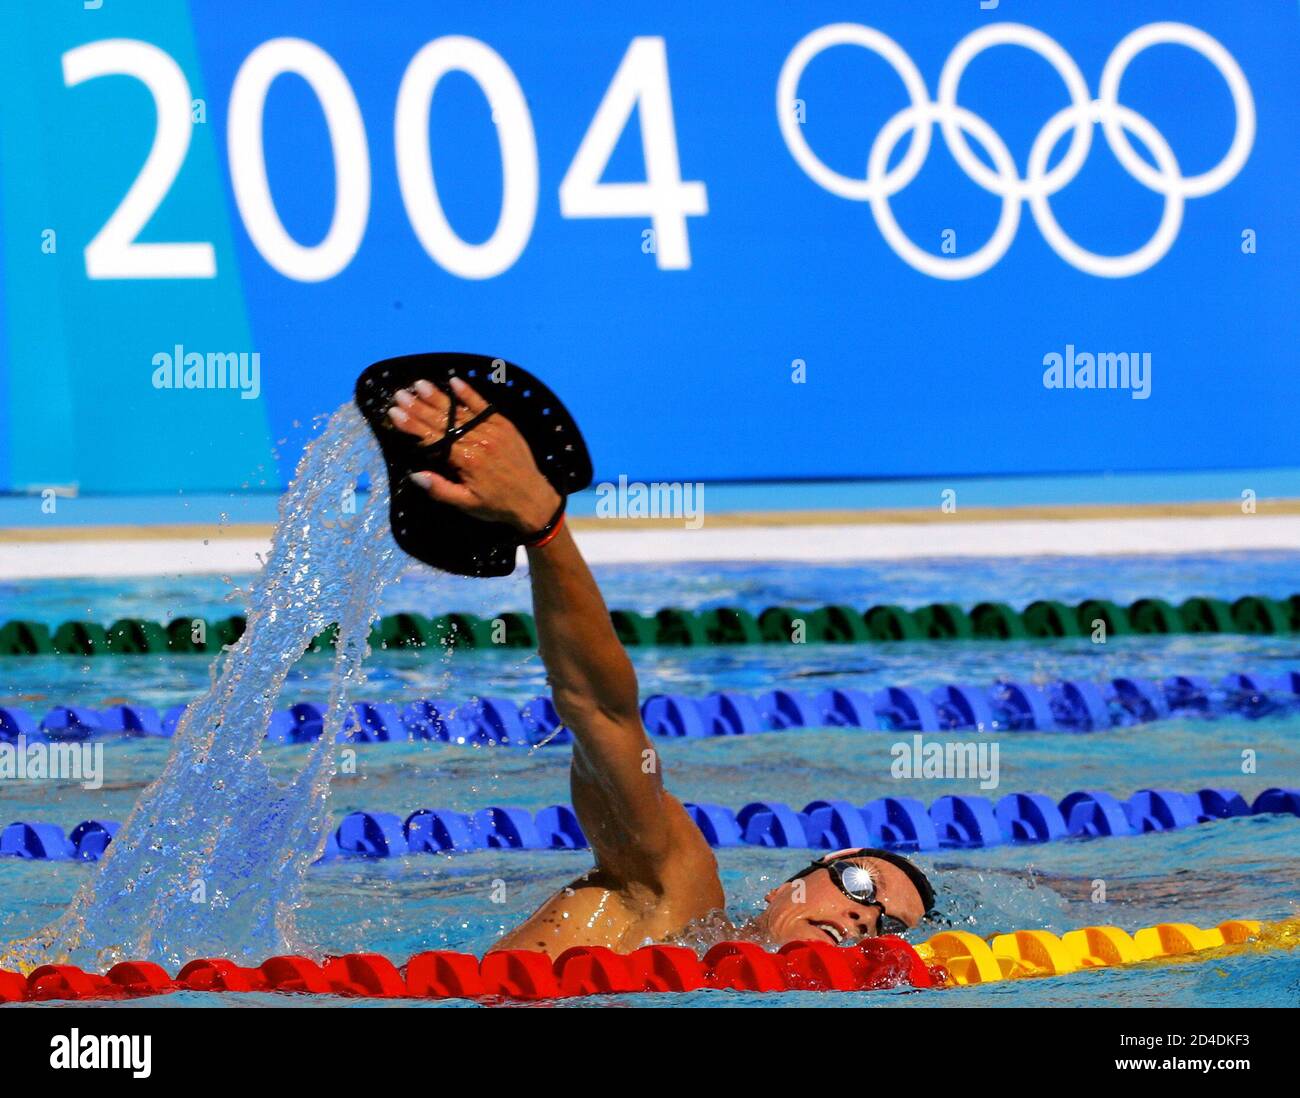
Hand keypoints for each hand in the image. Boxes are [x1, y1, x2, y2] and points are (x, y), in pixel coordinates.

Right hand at [386, 375, 560, 531]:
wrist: (533, 499)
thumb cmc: (496, 505)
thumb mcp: (466, 504)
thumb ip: (440, 489)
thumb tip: (415, 474)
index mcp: (467, 461)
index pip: (433, 439)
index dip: (412, 426)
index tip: (394, 413)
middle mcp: (479, 441)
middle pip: (443, 421)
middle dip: (419, 407)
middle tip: (400, 395)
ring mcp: (493, 430)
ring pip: (460, 411)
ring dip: (438, 397)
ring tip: (419, 385)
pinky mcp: (504, 425)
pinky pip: (484, 407)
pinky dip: (469, 394)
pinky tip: (455, 382)